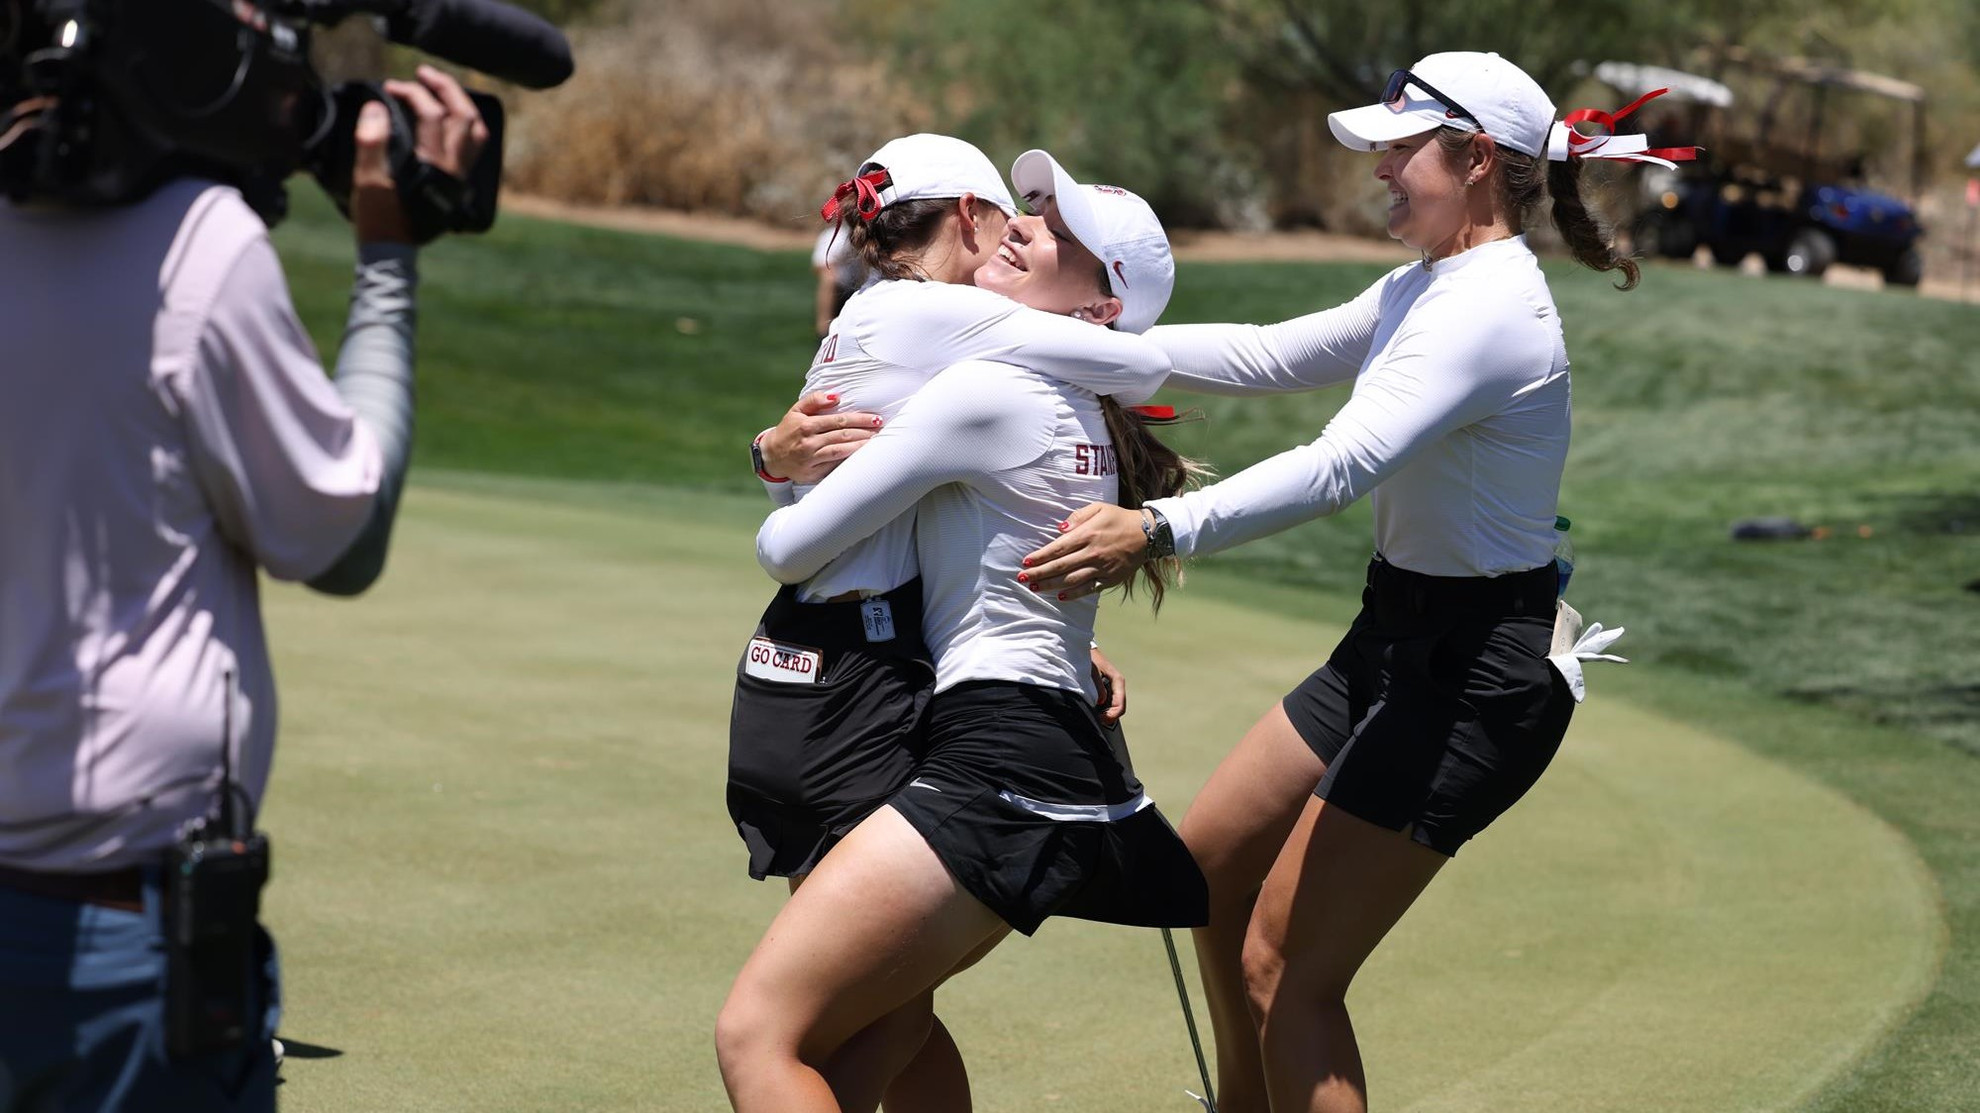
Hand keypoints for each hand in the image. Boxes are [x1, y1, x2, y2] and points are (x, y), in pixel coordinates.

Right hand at [352, 65, 490, 244]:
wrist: (394, 250)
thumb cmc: (380, 216)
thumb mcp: (368, 180)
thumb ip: (371, 142)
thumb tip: (376, 107)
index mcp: (433, 165)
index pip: (432, 115)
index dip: (412, 93)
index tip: (390, 87)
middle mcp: (454, 169)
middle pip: (465, 117)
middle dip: (447, 88)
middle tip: (424, 73)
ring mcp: (460, 176)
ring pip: (476, 132)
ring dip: (462, 106)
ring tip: (441, 90)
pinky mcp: (458, 182)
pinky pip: (472, 146)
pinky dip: (464, 125)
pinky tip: (448, 118)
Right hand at [760, 392, 881, 482]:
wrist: (772, 457)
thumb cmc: (789, 430)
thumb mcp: (796, 411)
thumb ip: (814, 400)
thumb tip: (836, 396)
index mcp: (806, 425)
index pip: (838, 420)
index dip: (859, 419)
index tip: (875, 418)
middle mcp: (808, 442)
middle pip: (842, 435)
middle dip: (864, 432)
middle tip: (881, 429)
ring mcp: (811, 459)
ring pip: (840, 451)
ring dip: (860, 447)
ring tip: (876, 443)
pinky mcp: (812, 473)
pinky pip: (834, 466)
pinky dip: (848, 461)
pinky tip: (861, 457)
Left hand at [1020, 503, 1150, 599]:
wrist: (1148, 534)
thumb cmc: (1119, 518)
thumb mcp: (1099, 508)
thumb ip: (1078, 516)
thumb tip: (1060, 528)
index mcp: (1088, 534)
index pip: (1058, 548)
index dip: (1041, 556)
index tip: (1026, 561)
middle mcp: (1093, 553)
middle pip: (1060, 566)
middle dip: (1039, 573)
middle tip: (1022, 578)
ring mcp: (1101, 568)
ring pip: (1071, 580)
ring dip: (1051, 585)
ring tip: (1035, 588)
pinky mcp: (1110, 579)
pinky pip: (1089, 589)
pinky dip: (1074, 594)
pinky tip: (1060, 596)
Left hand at [1089, 646, 1127, 723]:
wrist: (1083, 649)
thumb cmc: (1088, 658)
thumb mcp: (1091, 670)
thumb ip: (1097, 686)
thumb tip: (1100, 702)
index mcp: (1118, 681)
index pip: (1120, 706)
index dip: (1111, 716)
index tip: (1099, 719)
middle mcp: (1118, 686)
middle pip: (1119, 709)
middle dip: (1109, 717)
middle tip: (1095, 720)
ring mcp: (1114, 688)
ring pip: (1114, 708)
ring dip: (1106, 714)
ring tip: (1093, 715)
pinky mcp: (1107, 689)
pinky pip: (1109, 704)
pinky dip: (1103, 709)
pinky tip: (1093, 709)